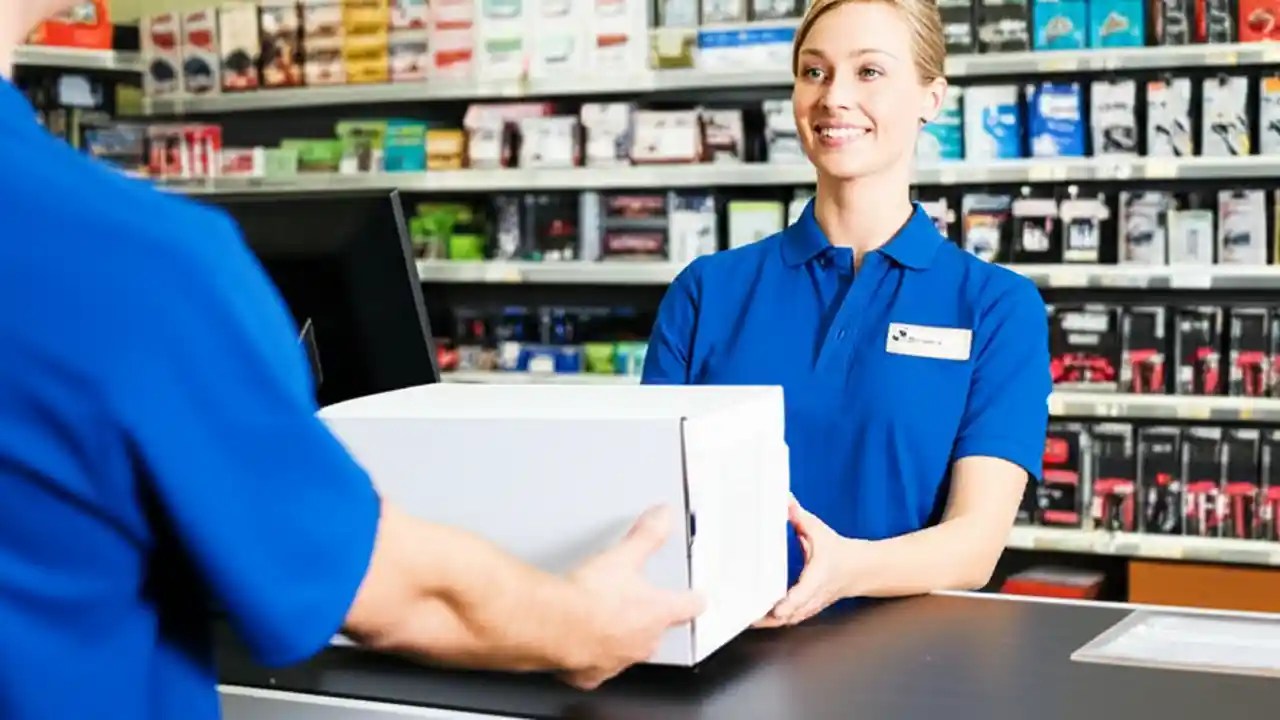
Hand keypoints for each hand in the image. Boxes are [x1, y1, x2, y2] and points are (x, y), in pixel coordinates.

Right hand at [560, 505, 705, 689]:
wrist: (557, 626)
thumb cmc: (591, 597)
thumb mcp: (623, 556)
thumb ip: (647, 536)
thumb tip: (663, 518)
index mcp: (657, 612)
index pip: (688, 606)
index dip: (693, 600)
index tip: (696, 598)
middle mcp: (643, 641)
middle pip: (657, 631)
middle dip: (648, 620)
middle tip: (633, 603)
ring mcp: (619, 660)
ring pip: (628, 651)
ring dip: (619, 638)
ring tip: (600, 619)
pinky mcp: (592, 673)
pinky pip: (597, 668)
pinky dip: (590, 658)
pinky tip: (578, 642)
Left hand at [755, 499, 857, 627]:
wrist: (860, 570)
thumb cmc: (839, 551)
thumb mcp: (819, 531)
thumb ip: (799, 517)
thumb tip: (784, 499)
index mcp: (818, 577)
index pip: (804, 593)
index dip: (789, 603)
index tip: (776, 609)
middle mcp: (814, 595)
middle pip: (791, 614)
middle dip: (769, 617)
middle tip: (746, 615)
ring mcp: (811, 606)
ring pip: (789, 621)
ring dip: (769, 622)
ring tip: (746, 618)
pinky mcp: (807, 610)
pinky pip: (790, 620)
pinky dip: (774, 621)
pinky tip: (757, 618)